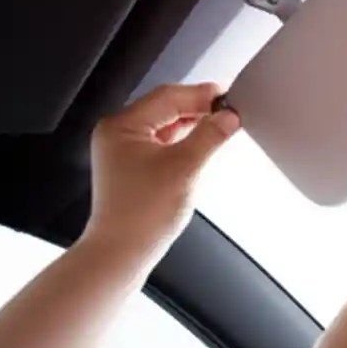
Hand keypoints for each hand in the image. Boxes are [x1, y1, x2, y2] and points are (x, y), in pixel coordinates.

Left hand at [81, 83, 240, 259]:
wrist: (122, 252)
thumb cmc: (142, 215)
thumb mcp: (185, 168)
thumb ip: (209, 136)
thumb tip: (228, 116)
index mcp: (121, 126)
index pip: (168, 97)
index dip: (201, 95)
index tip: (229, 97)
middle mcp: (117, 134)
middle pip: (165, 108)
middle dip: (198, 109)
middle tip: (229, 112)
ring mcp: (122, 151)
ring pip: (164, 126)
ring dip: (192, 125)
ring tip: (219, 127)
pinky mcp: (131, 167)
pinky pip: (161, 144)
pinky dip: (182, 142)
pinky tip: (200, 145)